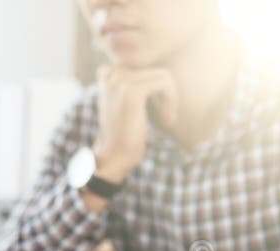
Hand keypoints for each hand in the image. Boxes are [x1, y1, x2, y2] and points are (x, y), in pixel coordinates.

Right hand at [93, 66, 177, 182]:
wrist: (115, 155)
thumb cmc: (123, 135)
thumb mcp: (123, 104)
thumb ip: (132, 86)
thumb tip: (161, 73)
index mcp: (107, 74)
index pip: (143, 66)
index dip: (155, 86)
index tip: (156, 106)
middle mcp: (112, 74)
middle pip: (155, 71)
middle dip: (166, 94)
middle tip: (166, 116)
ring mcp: (121, 81)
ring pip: (163, 76)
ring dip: (171, 98)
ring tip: (168, 118)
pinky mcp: (133, 91)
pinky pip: (165, 83)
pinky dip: (172, 101)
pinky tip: (168, 120)